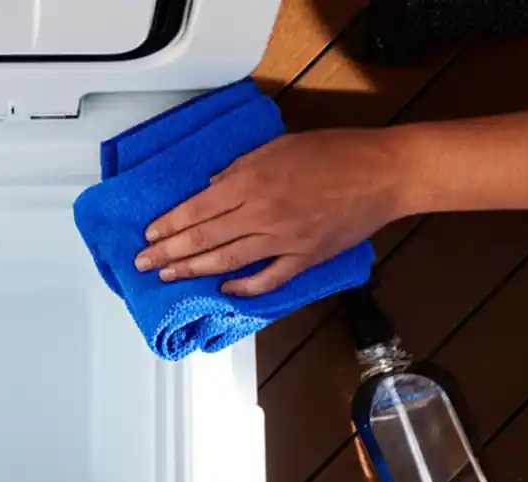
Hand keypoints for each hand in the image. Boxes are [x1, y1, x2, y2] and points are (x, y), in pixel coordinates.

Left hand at [135, 129, 405, 295]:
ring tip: (168, 277)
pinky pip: (268, 279)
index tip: (149, 236)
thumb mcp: (278, 146)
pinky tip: (223, 290)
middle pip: (204, 238)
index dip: (169, 225)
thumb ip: (240, 167)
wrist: (384, 172)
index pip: (198, 209)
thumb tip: (210, 186)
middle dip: (169, 253)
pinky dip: (244, 288)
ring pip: (228, 261)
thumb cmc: (333, 151)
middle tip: (143, 264)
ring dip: (193, 270)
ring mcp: (284, 240)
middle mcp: (262, 213)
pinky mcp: (305, 257)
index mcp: (252, 181)